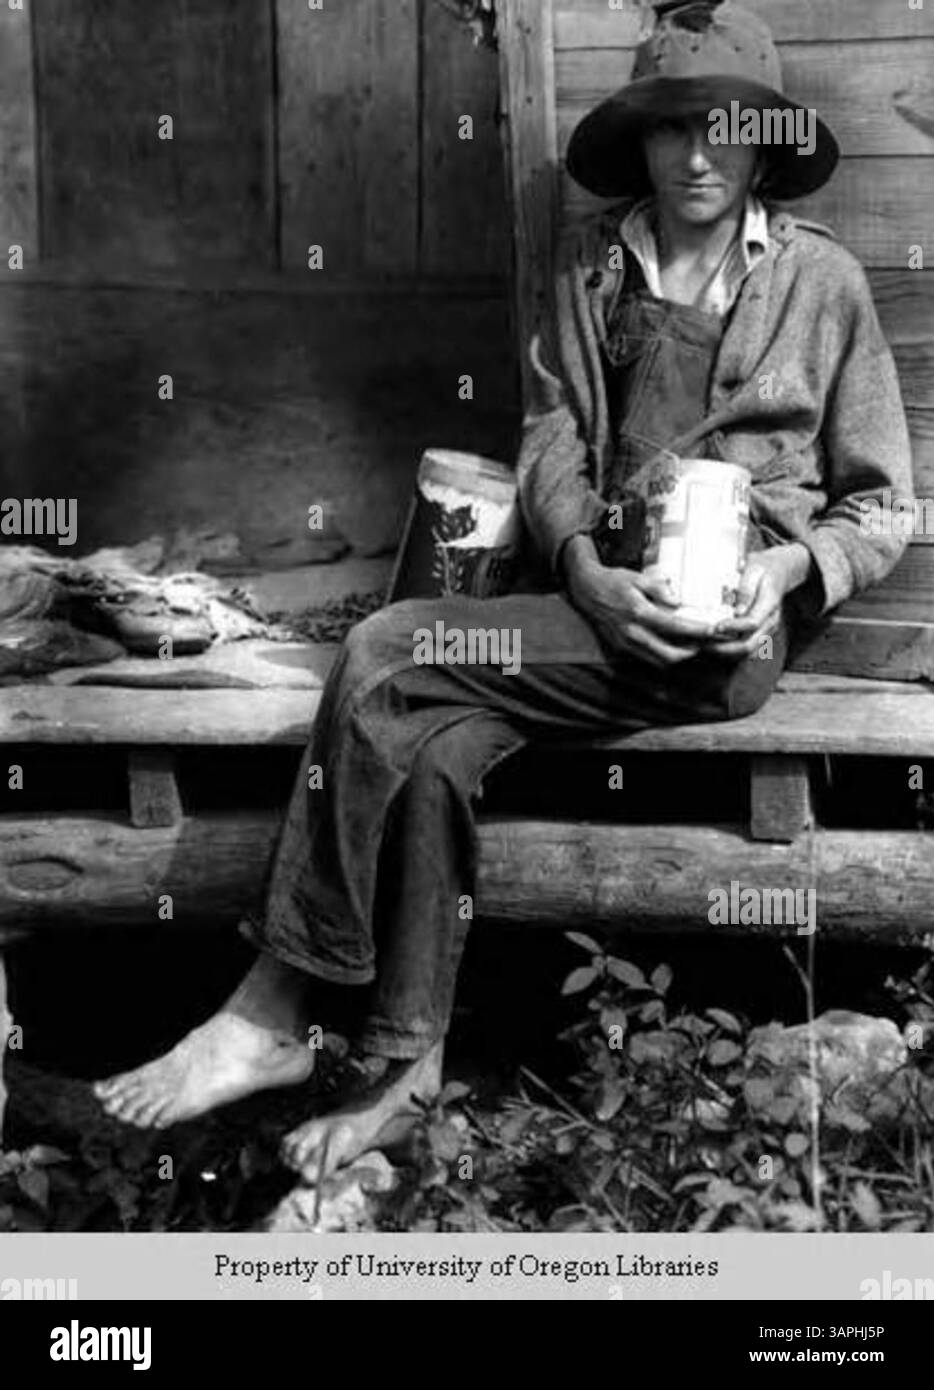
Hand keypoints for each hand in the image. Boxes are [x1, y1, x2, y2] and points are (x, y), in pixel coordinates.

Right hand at [563, 535, 716, 666]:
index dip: (697, 631)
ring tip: (692, 647)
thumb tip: (678, 600)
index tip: (713, 631)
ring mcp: (626, 643)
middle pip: (669, 654)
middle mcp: (633, 632)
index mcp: (639, 612)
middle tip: (705, 644)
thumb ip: (659, 588)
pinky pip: (648, 659)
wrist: (586, 591)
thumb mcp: (637, 577)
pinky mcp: (621, 648)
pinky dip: (664, 657)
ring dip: (678, 658)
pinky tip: (673, 647)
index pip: (675, 627)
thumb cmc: (614, 581)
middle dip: (691, 653)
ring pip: (659, 662)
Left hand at [704, 543, 811, 658]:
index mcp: (770, 604)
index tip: (715, 627)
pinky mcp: (761, 633)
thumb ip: (746, 590)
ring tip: (706, 646)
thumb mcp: (754, 569)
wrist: (780, 570)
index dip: (732, 628)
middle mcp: (771, 621)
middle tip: (704, 643)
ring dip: (726, 653)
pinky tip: (715, 646)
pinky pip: (748, 650)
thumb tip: (738, 612)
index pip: (752, 623)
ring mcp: (767, 629)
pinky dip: (731, 652)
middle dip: (725, 648)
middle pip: (750, 645)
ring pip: (748, 652)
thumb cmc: (763, 567)